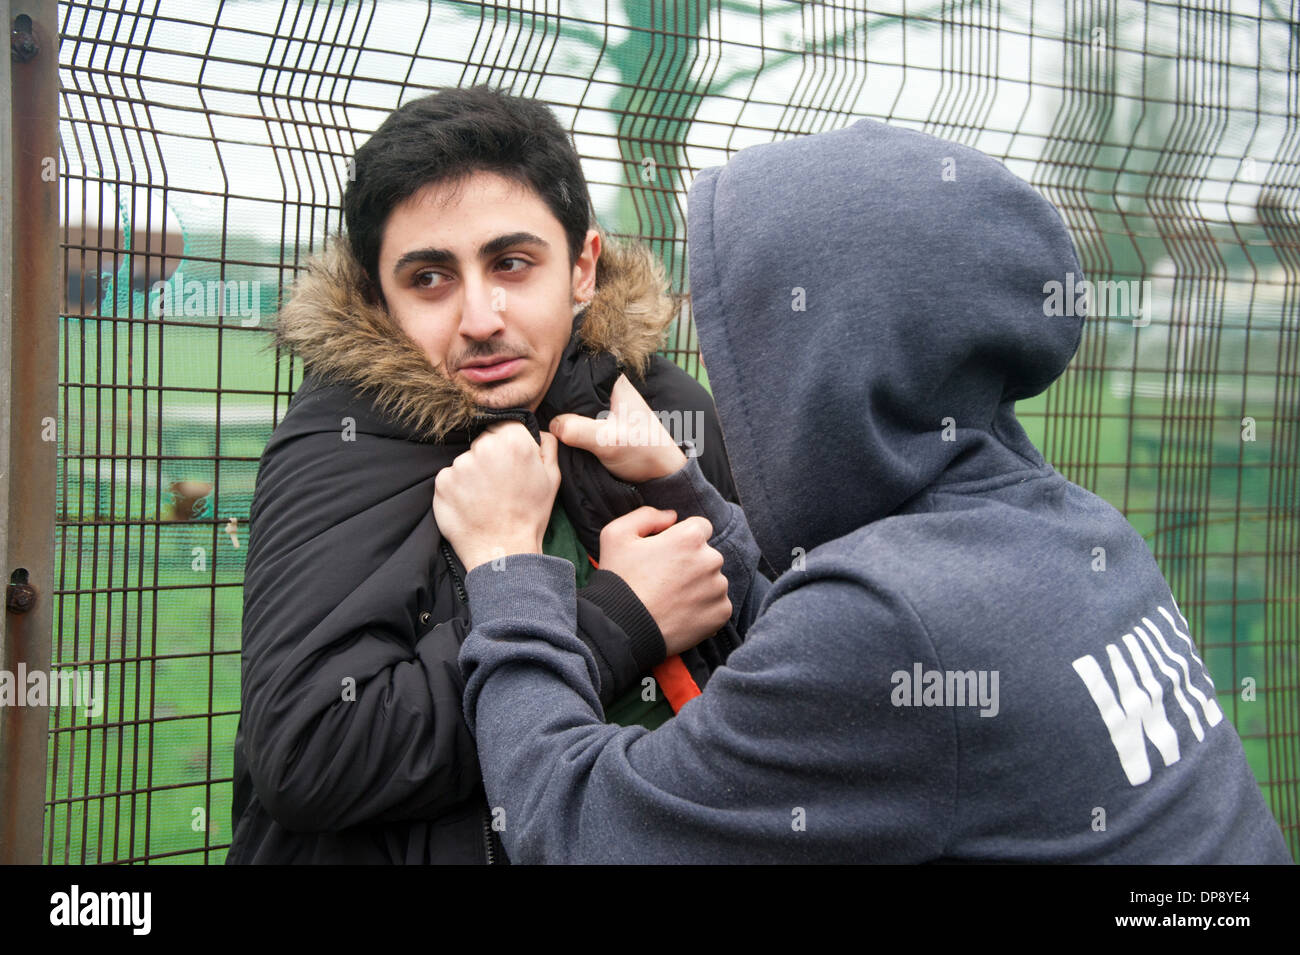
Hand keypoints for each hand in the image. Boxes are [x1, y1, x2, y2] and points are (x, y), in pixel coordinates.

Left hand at [433, 423, 560, 571]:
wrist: (504, 551)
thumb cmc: (530, 516)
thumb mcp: (552, 478)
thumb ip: (547, 446)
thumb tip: (537, 430)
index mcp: (514, 441)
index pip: (504, 425)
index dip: (507, 444)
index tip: (508, 463)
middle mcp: (485, 447)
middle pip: (482, 441)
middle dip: (488, 458)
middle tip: (499, 485)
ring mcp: (460, 464)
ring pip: (465, 460)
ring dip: (472, 474)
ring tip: (485, 498)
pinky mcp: (442, 482)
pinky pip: (449, 477)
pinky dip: (457, 488)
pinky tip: (471, 504)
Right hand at [549, 374, 686, 482]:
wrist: (661, 474)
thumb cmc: (643, 453)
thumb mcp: (608, 441)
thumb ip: (579, 430)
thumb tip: (552, 424)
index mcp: (613, 381)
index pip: (575, 369)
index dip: (555, 382)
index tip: (538, 397)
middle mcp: (608, 388)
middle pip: (570, 388)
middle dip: (556, 402)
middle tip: (538, 414)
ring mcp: (604, 405)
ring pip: (572, 405)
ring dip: (561, 416)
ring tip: (544, 424)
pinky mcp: (601, 421)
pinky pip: (577, 418)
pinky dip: (568, 426)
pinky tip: (557, 434)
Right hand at [597, 506, 730, 654]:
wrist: (622, 630)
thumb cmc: (618, 581)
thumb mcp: (616, 534)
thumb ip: (646, 515)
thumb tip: (672, 516)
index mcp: (690, 537)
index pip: (700, 527)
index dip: (681, 539)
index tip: (667, 555)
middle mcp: (711, 560)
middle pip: (707, 555)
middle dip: (691, 562)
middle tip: (665, 580)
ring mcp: (718, 588)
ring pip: (713, 580)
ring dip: (698, 586)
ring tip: (671, 599)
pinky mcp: (721, 613)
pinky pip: (718, 604)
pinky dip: (704, 609)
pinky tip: (681, 613)